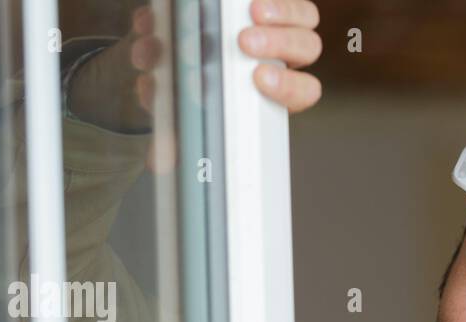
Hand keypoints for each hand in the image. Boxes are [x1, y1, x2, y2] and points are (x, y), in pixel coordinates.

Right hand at [67, 2, 321, 133]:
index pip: (302, 91)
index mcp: (280, 88)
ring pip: (302, 16)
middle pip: (306, 48)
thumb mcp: (193, 105)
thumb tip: (159, 162)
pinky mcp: (273, 1)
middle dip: (278, 44)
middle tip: (244, 42)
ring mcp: (285, 23)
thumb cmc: (201, 82)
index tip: (258, 79)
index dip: (287, 86)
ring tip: (248, 12)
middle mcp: (289, 55)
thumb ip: (182, 131)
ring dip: (279, 12)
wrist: (192, 42)